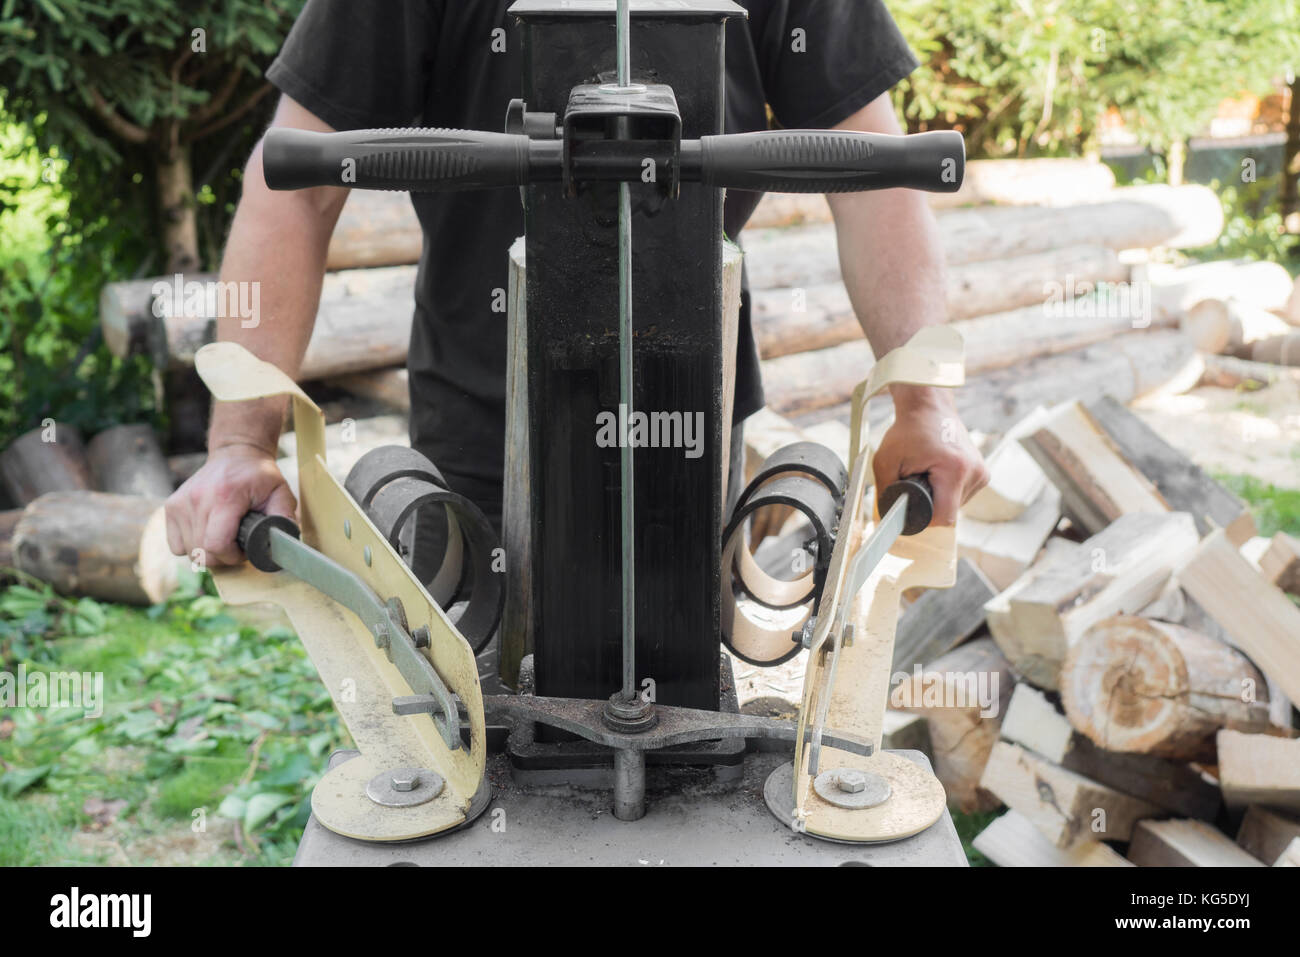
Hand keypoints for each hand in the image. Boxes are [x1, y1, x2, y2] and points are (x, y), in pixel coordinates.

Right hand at [164, 443, 297, 566]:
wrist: (235, 453)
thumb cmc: (259, 476)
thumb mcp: (281, 493)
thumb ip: (285, 518)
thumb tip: (285, 544)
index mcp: (225, 497)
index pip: (216, 544)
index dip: (232, 557)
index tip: (244, 550)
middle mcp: (197, 499)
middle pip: (202, 552)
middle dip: (223, 557)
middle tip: (237, 545)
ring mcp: (180, 503)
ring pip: (189, 551)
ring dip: (208, 552)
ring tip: (224, 537)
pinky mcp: (171, 506)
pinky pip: (176, 545)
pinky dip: (191, 546)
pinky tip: (207, 534)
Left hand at [871, 385, 987, 526]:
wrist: (929, 407)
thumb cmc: (908, 430)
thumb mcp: (886, 461)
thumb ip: (886, 492)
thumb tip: (889, 517)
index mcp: (955, 470)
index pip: (943, 517)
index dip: (923, 518)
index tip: (910, 506)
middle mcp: (975, 472)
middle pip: (950, 512)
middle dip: (929, 504)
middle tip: (916, 481)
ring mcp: (982, 472)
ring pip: (956, 505)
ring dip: (939, 497)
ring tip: (928, 474)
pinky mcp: (982, 472)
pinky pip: (962, 495)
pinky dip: (947, 491)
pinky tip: (938, 474)